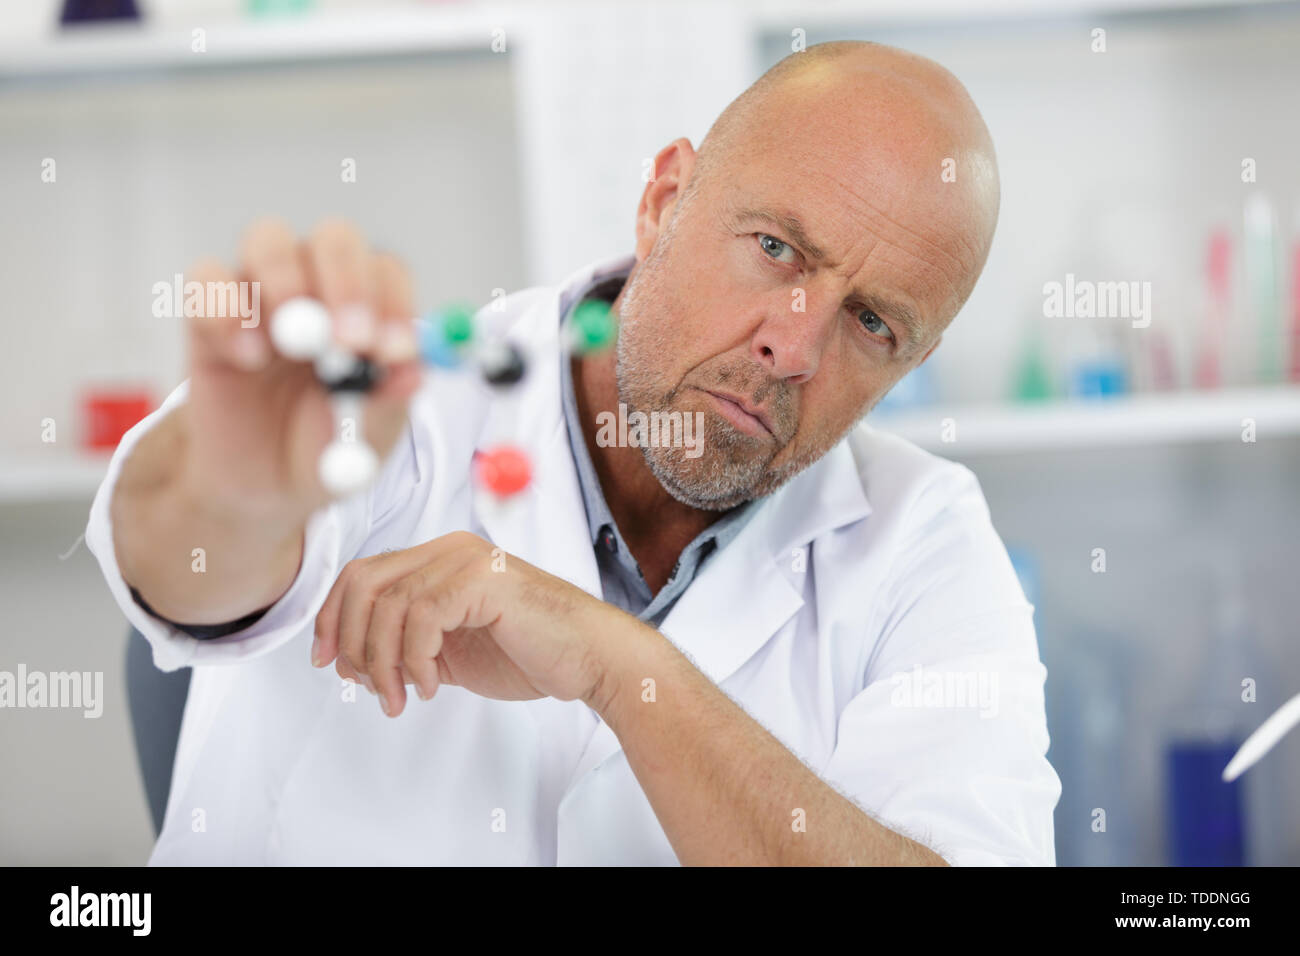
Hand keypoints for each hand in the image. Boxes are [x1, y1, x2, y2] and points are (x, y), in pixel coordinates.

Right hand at [182, 217, 422, 522]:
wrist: (260, 483)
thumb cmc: (324, 447)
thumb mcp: (365, 439)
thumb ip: (388, 403)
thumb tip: (413, 373)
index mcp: (368, 305)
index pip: (388, 273)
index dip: (395, 304)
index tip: (395, 352)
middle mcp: (317, 281)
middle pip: (335, 240)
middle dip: (347, 284)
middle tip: (350, 340)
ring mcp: (261, 290)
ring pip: (268, 239)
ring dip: (286, 283)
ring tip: (293, 346)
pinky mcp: (208, 312)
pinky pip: (207, 281)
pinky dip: (228, 313)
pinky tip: (249, 359)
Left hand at [311, 531, 619, 716]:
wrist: (590, 658)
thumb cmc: (531, 653)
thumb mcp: (450, 649)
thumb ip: (407, 644)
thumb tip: (352, 660)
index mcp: (440, 557)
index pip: (362, 574)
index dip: (332, 619)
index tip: (326, 661)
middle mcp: (449, 549)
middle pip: (364, 583)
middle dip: (350, 641)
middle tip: (365, 686)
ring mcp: (467, 560)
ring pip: (388, 606)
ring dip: (382, 662)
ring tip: (400, 697)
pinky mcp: (483, 580)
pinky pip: (422, 618)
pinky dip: (415, 660)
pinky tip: (431, 686)